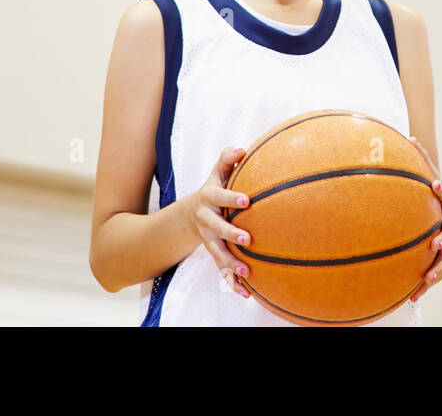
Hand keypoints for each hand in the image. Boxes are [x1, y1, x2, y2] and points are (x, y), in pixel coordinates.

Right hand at [188, 145, 252, 298]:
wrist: (193, 212)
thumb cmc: (215, 185)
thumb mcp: (218, 171)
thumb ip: (228, 158)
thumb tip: (241, 148)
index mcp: (209, 197)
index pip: (219, 195)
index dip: (232, 197)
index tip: (248, 199)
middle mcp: (206, 220)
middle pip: (216, 228)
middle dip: (230, 233)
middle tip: (247, 239)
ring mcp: (209, 239)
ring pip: (218, 253)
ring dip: (231, 264)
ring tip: (247, 273)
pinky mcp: (214, 253)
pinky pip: (222, 269)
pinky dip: (232, 282)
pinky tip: (246, 293)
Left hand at [406, 135, 441, 303]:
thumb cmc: (431, 200)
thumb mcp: (425, 184)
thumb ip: (416, 164)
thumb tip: (405, 137)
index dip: (440, 189)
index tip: (434, 185)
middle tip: (435, 239)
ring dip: (438, 264)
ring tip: (430, 274)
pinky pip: (435, 270)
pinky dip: (425, 284)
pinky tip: (414, 297)